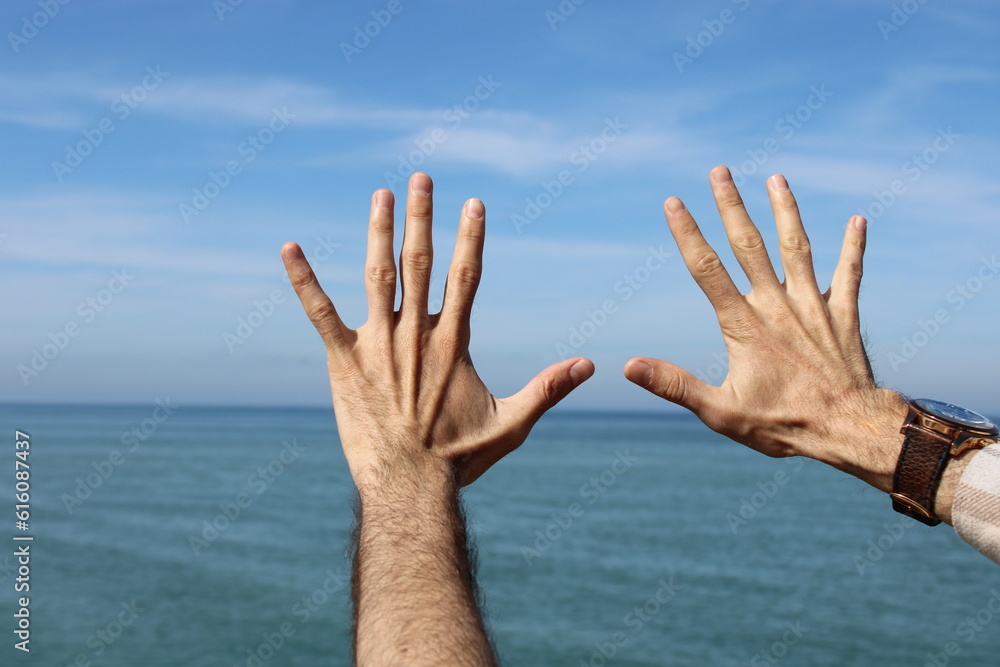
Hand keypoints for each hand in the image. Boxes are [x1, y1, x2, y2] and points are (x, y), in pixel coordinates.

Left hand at [282, 172, 593, 487]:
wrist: (409, 486)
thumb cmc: (459, 458)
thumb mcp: (512, 423)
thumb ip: (548, 388)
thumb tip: (590, 366)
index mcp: (454, 343)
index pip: (466, 277)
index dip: (470, 238)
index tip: (473, 204)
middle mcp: (417, 334)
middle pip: (421, 263)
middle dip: (422, 217)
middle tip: (421, 178)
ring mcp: (378, 344)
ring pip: (378, 276)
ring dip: (378, 232)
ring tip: (380, 195)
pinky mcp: (344, 361)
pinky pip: (320, 313)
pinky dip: (304, 280)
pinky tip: (289, 248)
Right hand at [625, 166, 907, 492]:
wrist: (847, 429)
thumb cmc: (782, 424)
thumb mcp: (719, 411)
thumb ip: (675, 384)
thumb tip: (630, 366)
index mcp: (743, 324)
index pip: (707, 269)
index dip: (688, 233)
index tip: (674, 202)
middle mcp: (776, 306)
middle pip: (749, 245)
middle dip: (732, 206)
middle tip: (720, 171)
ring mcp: (812, 307)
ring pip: (796, 248)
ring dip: (785, 211)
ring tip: (776, 179)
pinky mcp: (843, 317)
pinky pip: (849, 275)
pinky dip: (853, 247)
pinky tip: (858, 220)